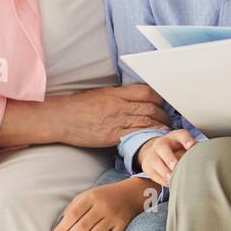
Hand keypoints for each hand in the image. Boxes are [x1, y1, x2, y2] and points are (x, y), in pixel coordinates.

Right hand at [43, 85, 168, 148]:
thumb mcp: (100, 94)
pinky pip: (135, 135)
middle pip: (149, 108)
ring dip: (159, 125)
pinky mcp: (112, 135)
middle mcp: (120, 106)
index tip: (162, 102)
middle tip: (169, 118)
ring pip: (146, 121)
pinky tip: (155, 138)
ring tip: (166, 129)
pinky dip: (147, 135)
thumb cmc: (78, 106)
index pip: (145, 92)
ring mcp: (117, 121)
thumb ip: (117, 95)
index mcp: (117, 93)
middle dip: (163, 113)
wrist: (61, 118)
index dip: (157, 97)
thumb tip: (131, 98)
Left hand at [51, 178, 149, 230]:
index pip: (74, 214)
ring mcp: (115, 217)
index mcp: (93, 196)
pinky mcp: (123, 225)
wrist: (131, 193)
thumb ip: (75, 206)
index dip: (63, 226)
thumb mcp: (89, 194)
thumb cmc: (104, 196)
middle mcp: (104, 206)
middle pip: (83, 226)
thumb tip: (61, 224)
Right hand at [137, 129, 197, 186]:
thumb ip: (194, 149)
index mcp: (175, 137)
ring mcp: (152, 154)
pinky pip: (152, 173)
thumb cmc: (177, 149)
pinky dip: (160, 179)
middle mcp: (161, 143)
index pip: (180, 135)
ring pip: (155, 161)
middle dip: (169, 157)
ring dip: (163, 170)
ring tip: (171, 178)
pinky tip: (168, 183)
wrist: (155, 151)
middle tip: (175, 166)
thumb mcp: (185, 145)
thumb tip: (206, 154)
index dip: (186, 139)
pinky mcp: (147, 166)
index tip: (191, 146)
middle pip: (162, 147)